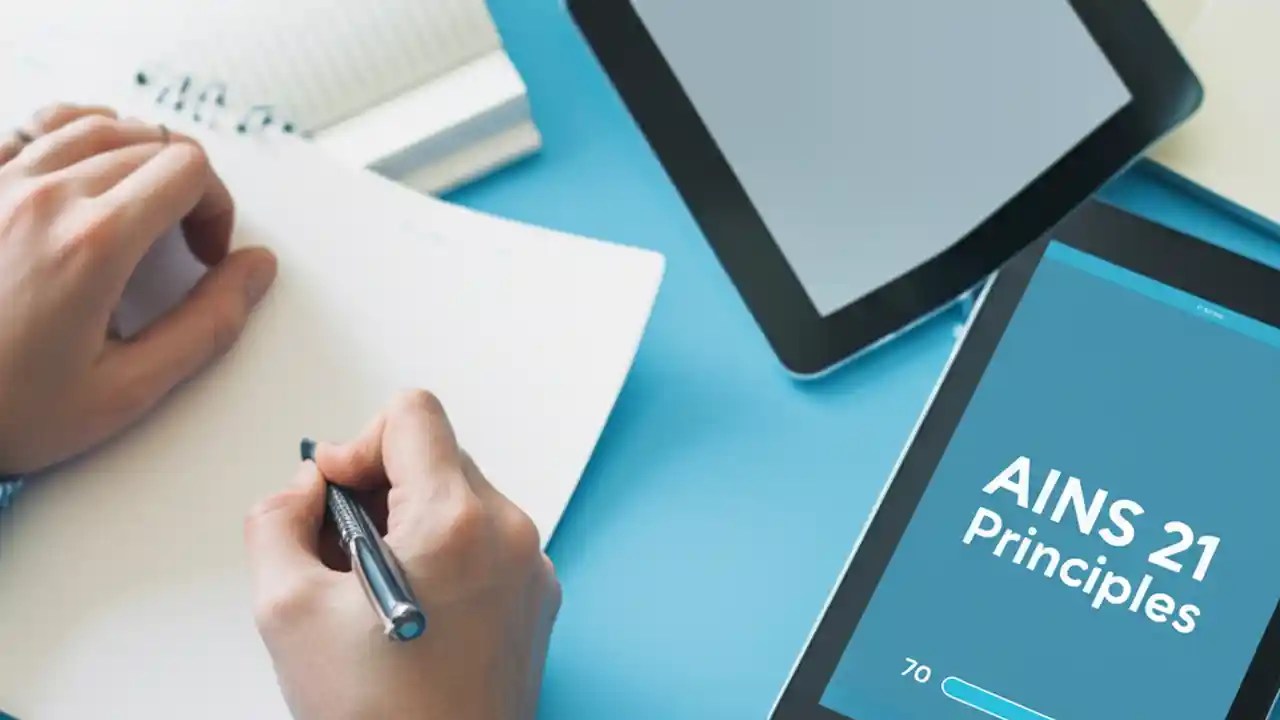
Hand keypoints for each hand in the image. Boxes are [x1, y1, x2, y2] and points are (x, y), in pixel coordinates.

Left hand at [0, 103, 276, 473]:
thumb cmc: (5, 411)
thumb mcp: (126, 390)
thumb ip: (208, 325)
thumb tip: (256, 270)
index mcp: (94, 242)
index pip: (188, 169)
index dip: (217, 206)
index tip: (206, 252)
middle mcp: (45, 196)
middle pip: (149, 142)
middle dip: (185, 188)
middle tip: (178, 244)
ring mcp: (0, 182)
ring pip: (97, 124)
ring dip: (135, 158)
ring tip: (137, 209)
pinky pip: (36, 126)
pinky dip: (75, 137)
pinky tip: (81, 176)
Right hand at [245, 391, 561, 719]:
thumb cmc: (382, 719)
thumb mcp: (287, 610)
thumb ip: (276, 521)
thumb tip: (301, 490)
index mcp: (458, 521)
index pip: (413, 413)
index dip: (357, 442)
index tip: (334, 492)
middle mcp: (510, 534)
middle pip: (437, 455)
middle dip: (379, 489)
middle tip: (339, 552)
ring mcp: (531, 569)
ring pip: (461, 499)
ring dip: (409, 525)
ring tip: (371, 592)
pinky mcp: (536, 600)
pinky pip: (486, 544)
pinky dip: (443, 557)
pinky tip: (411, 612)